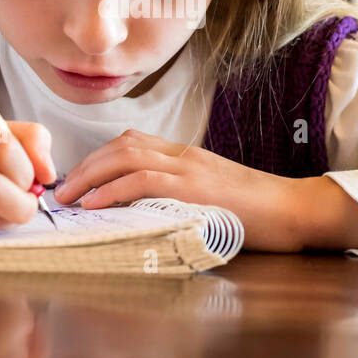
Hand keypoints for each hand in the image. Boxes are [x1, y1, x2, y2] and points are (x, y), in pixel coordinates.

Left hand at [52, 129, 357, 251]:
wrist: (296, 210)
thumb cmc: (258, 212)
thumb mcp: (212, 197)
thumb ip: (180, 197)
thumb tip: (144, 215)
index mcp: (186, 155)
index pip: (131, 142)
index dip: (97, 158)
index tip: (76, 180)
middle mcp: (183, 155)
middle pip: (120, 145)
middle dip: (84, 166)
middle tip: (61, 189)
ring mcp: (189, 168)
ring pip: (126, 157)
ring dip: (90, 176)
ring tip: (68, 197)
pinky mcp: (195, 188)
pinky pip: (144, 180)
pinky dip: (113, 189)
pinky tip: (94, 204)